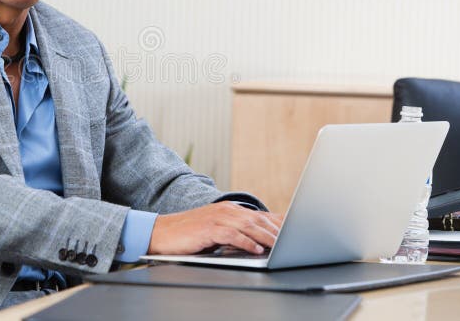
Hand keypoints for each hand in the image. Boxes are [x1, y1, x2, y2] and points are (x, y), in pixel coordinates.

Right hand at [148, 201, 283, 254]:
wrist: (162, 231)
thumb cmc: (190, 233)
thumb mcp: (216, 229)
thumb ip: (237, 232)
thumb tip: (260, 241)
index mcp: (229, 210)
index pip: (260, 216)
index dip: (279, 223)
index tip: (297, 230)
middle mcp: (226, 211)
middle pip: (258, 220)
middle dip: (278, 231)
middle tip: (293, 242)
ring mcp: (217, 218)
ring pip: (249, 226)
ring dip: (266, 237)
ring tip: (280, 246)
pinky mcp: (208, 229)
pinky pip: (232, 235)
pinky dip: (246, 243)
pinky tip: (256, 250)